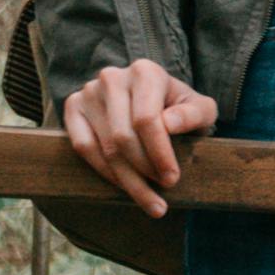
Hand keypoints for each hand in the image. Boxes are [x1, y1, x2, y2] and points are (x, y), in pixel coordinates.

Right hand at [56, 58, 214, 219]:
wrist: (152, 99)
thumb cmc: (180, 108)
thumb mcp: (200, 109)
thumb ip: (194, 114)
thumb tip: (169, 124)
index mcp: (145, 72)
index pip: (146, 120)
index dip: (159, 154)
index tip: (172, 179)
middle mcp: (112, 78)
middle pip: (123, 137)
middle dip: (144, 171)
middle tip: (162, 194)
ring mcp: (88, 92)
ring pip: (104, 147)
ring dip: (127, 180)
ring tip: (150, 201)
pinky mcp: (73, 107)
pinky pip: (83, 147)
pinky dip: (105, 172)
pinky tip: (124, 187)